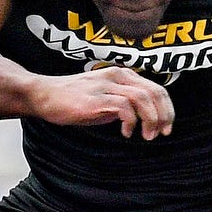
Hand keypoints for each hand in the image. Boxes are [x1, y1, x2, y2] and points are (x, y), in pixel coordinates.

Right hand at [28, 68, 174, 139]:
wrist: (44, 95)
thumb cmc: (73, 100)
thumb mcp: (104, 98)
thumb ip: (123, 103)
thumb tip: (142, 118)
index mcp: (122, 75)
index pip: (156, 88)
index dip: (167, 109)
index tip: (166, 127)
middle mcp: (117, 76)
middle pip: (155, 92)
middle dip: (164, 115)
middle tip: (161, 133)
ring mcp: (106, 86)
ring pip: (143, 98)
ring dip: (150, 120)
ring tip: (146, 136)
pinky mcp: (96, 99)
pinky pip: (124, 107)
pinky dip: (130, 122)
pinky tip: (126, 133)